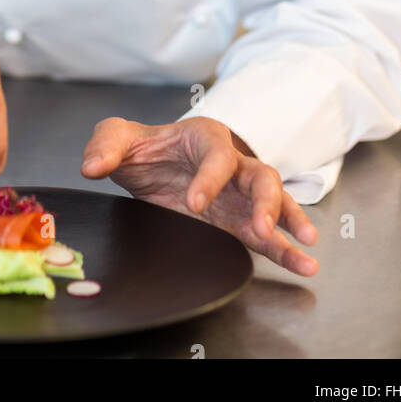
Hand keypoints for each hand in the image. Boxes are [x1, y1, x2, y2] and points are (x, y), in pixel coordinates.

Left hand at [80, 115, 318, 275]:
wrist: (150, 166)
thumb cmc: (143, 147)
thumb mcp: (119, 137)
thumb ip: (106, 145)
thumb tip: (92, 165)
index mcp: (204, 139)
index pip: (217, 156)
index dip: (209, 179)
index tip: (195, 204)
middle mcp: (231, 165)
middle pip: (261, 175)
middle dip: (266, 202)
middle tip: (262, 227)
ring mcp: (239, 195)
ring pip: (274, 202)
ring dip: (289, 222)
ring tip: (307, 244)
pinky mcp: (238, 221)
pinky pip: (268, 235)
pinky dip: (286, 249)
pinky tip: (303, 264)